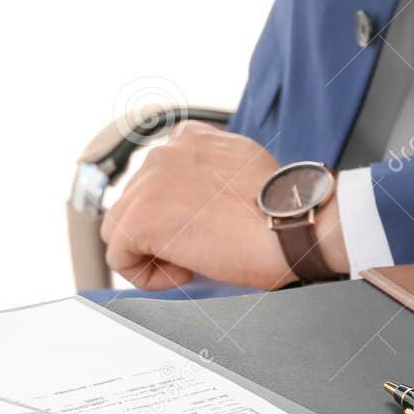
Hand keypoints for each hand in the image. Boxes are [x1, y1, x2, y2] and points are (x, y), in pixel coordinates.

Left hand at [99, 122, 347, 290]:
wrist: (294, 226)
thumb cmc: (283, 210)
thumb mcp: (244, 166)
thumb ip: (210, 170)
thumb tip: (197, 196)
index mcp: (187, 137)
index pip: (157, 180)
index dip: (176, 212)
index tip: (208, 226)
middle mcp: (161, 153)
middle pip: (136, 203)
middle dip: (163, 231)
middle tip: (205, 246)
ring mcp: (146, 184)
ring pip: (120, 228)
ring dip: (154, 252)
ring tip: (195, 260)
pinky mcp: (139, 219)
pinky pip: (119, 258)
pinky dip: (148, 276)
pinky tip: (187, 272)